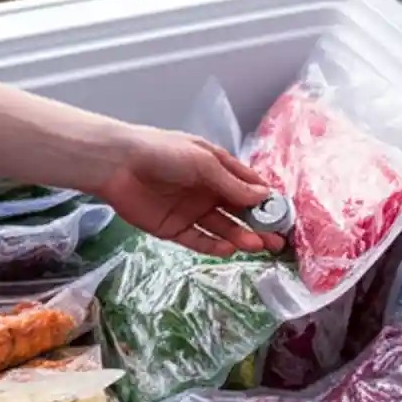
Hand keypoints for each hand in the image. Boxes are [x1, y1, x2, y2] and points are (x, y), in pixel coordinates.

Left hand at [93, 126, 286, 256]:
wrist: (118, 165)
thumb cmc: (163, 153)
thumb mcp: (204, 163)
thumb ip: (232, 184)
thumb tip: (264, 197)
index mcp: (217, 168)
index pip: (248, 185)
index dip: (266, 200)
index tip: (284, 215)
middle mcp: (207, 190)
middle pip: (239, 210)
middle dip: (259, 224)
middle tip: (277, 239)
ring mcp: (191, 210)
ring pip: (222, 227)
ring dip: (241, 236)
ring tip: (257, 245)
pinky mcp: (174, 228)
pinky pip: (199, 240)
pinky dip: (215, 246)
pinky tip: (230, 248)